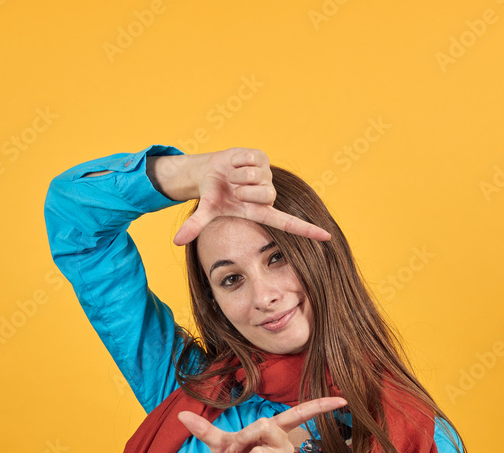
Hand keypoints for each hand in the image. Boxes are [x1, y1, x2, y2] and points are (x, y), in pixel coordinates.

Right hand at [172, 147, 331, 245]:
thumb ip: (194, 227)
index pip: (288, 223)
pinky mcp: (262, 158)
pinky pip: (252, 160)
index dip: (307, 230)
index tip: (327, 238)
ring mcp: (266, 176)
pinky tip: (234, 164)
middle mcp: (267, 195)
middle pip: (267, 195)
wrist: (209, 172)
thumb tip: (176, 242)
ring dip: (239, 175)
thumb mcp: (206, 212)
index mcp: (259, 212)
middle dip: (244, 191)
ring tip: (232, 177)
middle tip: (233, 189)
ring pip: (258, 177)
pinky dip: (238, 161)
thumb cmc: (213, 195)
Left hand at [177, 396, 347, 452]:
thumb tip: (181, 415)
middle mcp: (285, 445)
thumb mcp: (220, 446)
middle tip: (238, 452)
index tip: (343, 398)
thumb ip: (205, 430)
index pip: (299, 414)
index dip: (320, 405)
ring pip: (263, 446)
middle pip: (267, 424)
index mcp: (275, 433)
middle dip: (245, 436)